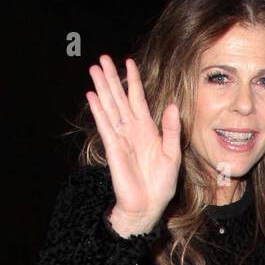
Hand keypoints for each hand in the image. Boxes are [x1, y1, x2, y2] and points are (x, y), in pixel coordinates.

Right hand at [86, 54, 181, 232]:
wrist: (148, 206)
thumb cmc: (161, 185)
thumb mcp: (172, 156)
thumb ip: (171, 131)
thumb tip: (172, 106)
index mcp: (148, 130)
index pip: (138, 100)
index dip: (133, 81)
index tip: (129, 62)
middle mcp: (132, 130)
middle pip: (119, 98)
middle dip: (111, 78)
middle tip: (102, 58)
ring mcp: (121, 138)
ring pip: (110, 107)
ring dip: (102, 88)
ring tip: (94, 69)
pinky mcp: (113, 148)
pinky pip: (105, 125)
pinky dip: (99, 110)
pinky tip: (92, 95)